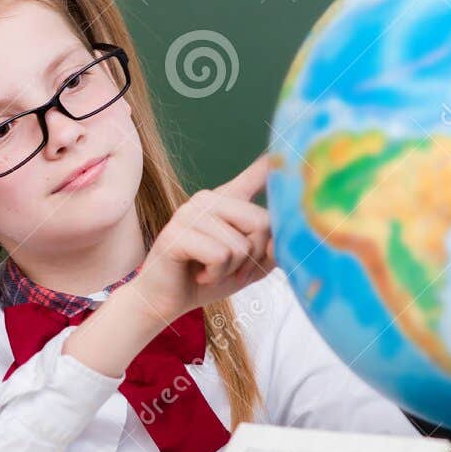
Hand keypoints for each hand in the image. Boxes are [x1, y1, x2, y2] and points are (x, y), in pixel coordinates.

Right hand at [124, 153, 276, 323]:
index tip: (284, 150)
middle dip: (254, 258)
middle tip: (231, 269)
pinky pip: (220, 255)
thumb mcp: (249, 266)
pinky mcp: (178, 232)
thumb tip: (284, 241)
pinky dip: (214, 275)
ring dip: (230, 270)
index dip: (273, 164)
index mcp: (227, 201)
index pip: (255, 175)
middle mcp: (208, 199)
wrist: (166, 301)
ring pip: (240, 245)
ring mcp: (190, 212)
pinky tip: (198, 273)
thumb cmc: (207, 279)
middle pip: (262, 223)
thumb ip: (271, 250)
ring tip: (209, 271)